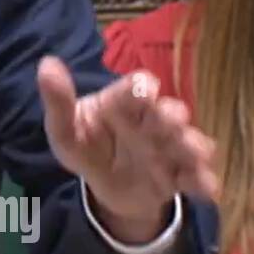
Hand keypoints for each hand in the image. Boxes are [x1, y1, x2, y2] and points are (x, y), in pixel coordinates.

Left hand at [37, 56, 217, 242]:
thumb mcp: (65, 129)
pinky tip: (207, 189)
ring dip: (193, 146)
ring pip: (189, 143)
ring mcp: (169, 149)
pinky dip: (203, 182)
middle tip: (172, 120)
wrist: (104, 183)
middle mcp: (152, 121)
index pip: (137, 88)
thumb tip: (46, 63)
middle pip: (169, 113)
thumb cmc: (86, 145)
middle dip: (172, 116)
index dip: (142, 88)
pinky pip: (195, 179)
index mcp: (124, 103)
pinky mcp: (179, 177)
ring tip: (194, 152)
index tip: (144, 92)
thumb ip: (58, 101)